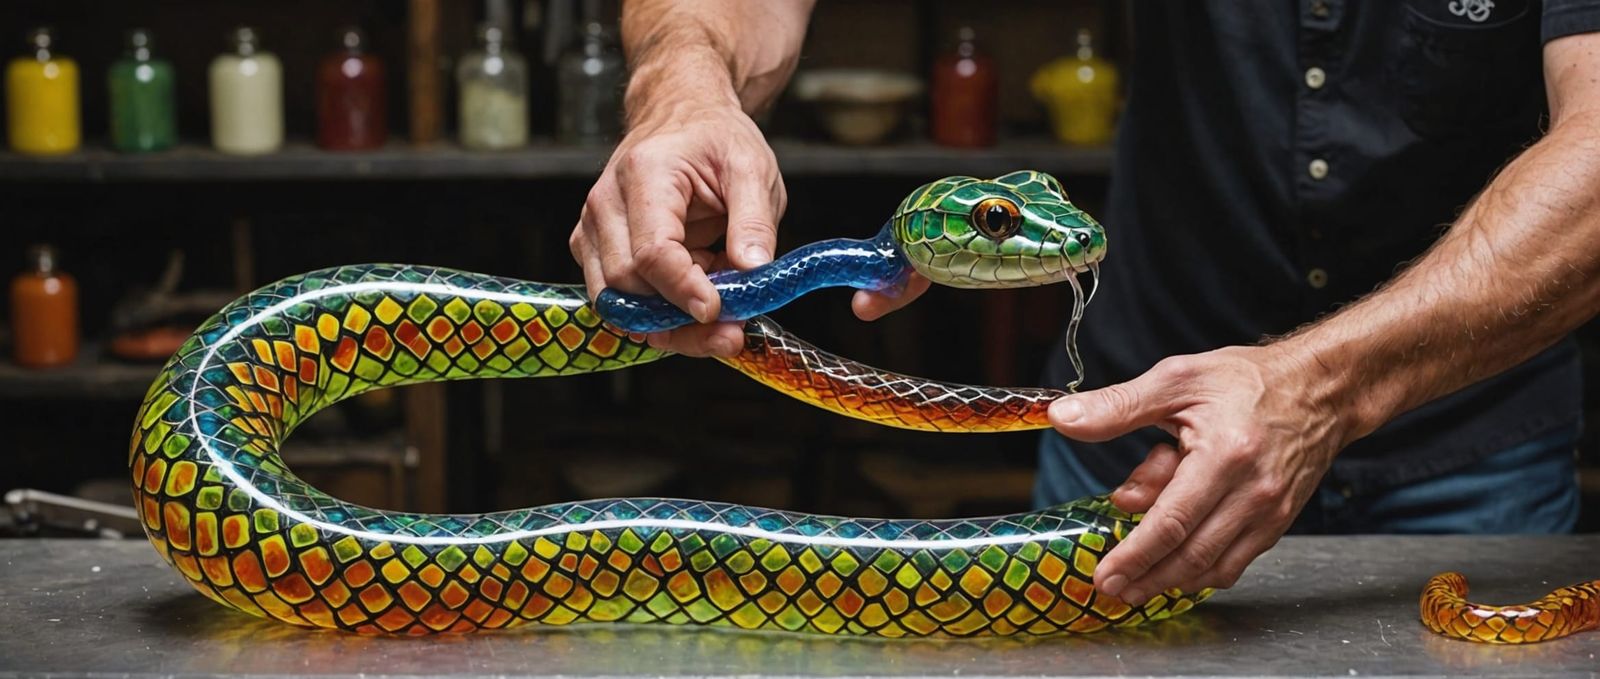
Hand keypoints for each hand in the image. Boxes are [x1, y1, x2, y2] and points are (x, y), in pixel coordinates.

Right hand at [571, 102, 783, 357]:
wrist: (682, 115)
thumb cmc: (714, 139)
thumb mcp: (752, 168)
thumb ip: (754, 221)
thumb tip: (753, 270)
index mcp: (644, 175)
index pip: (652, 252)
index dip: (684, 290)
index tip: (718, 312)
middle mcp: (605, 204)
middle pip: (628, 286)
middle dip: (679, 320)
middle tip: (733, 330)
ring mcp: (593, 229)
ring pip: (616, 304)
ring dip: (667, 326)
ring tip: (718, 317)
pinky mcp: (594, 250)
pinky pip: (618, 301)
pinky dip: (656, 314)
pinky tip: (692, 301)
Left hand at [1047, 344, 1345, 604]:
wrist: (1321, 389)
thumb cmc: (1247, 380)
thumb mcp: (1176, 379)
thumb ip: (1118, 406)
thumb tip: (1063, 419)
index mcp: (1225, 455)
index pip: (1172, 522)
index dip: (1135, 555)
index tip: (1105, 575)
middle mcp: (1254, 491)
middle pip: (1191, 555)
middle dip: (1146, 578)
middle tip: (1112, 590)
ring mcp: (1271, 512)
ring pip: (1214, 567)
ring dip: (1172, 581)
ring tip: (1135, 586)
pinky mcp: (1280, 522)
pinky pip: (1236, 562)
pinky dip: (1203, 572)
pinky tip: (1176, 570)